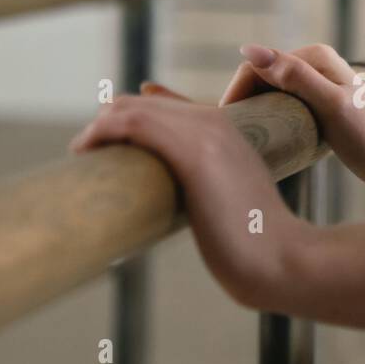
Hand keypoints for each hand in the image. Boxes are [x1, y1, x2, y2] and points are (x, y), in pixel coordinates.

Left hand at [69, 83, 306, 307]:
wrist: (281, 259)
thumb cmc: (255, 245)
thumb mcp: (229, 207)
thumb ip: (211, 196)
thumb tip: (196, 214)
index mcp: (229, 130)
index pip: (169, 107)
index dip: (131, 115)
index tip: (104, 137)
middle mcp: (216, 122)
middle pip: (145, 104)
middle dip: (109, 121)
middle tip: (88, 151)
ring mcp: (206, 134)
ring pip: (134, 108)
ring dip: (99, 127)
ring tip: (83, 151)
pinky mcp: (194, 154)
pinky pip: (134, 124)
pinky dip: (101, 131)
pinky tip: (84, 150)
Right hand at [221, 43, 364, 193]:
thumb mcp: (329, 104)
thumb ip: (294, 77)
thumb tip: (250, 51)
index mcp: (315, 56)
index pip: (258, 66)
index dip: (236, 91)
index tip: (225, 123)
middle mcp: (314, 65)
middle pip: (262, 80)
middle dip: (243, 103)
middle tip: (229, 136)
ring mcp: (316, 87)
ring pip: (270, 96)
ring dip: (254, 113)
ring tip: (241, 141)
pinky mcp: (318, 108)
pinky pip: (282, 110)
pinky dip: (270, 122)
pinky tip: (264, 142)